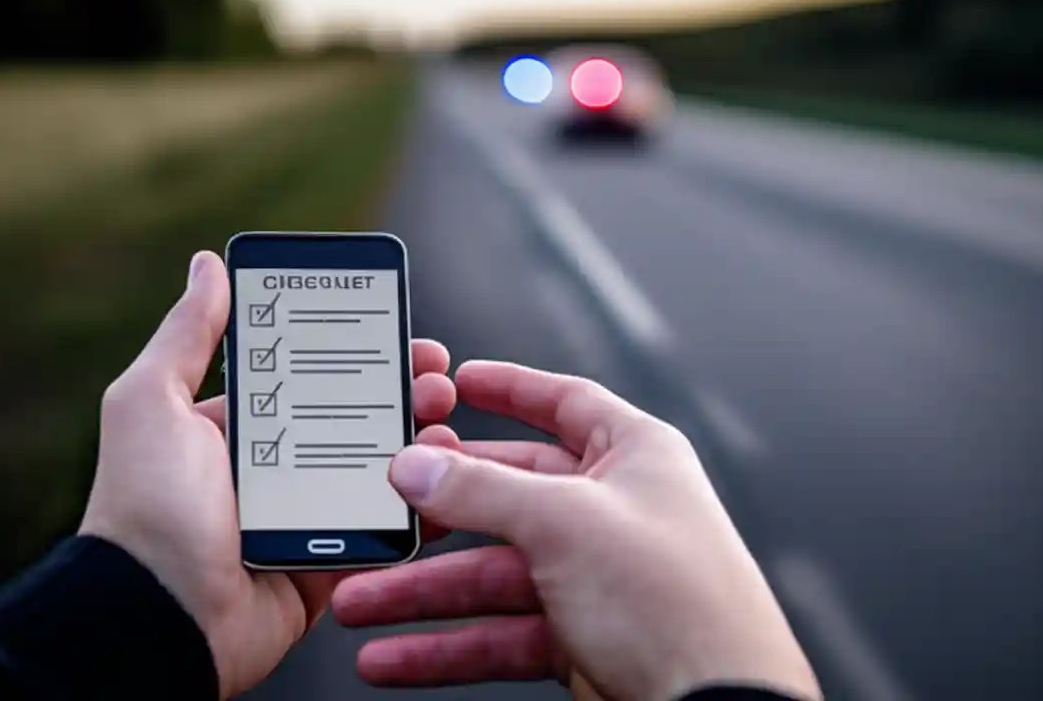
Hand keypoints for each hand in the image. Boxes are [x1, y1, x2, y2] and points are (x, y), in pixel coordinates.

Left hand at [78, 251, 456, 697]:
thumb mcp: (151, 403)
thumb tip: (205, 265)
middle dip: (400, 390)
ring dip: (419, 441)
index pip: (308, 378)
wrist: (157, 616)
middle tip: (436, 375)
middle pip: (354, 419)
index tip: (397, 327)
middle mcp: (272, 470)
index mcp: (234, 429)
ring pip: (377, 470)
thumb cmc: (146, 507)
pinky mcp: (327, 564)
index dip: (355, 351)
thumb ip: (186, 335)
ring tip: (443, 418)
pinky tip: (445, 477)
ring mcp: (303, 518)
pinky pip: (383, 530)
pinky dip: (419, 505)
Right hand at [333, 361, 819, 700]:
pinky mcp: (584, 640)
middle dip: (439, 517)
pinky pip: (501, 634)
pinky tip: (398, 657)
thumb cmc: (680, 605)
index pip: (565, 404)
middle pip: (509, 498)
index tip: (462, 384)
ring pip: (494, 576)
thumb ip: (483, 493)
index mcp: (634, 457)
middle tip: (382, 517)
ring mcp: (598, 579)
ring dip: (425, 595)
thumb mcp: (567, 523)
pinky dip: (449, 647)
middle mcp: (616, 512)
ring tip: (362, 604)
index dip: (512, 390)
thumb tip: (419, 467)